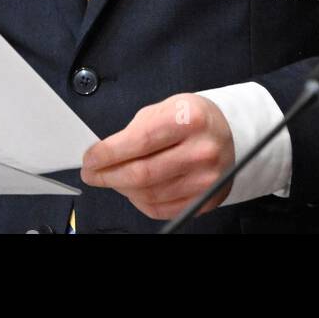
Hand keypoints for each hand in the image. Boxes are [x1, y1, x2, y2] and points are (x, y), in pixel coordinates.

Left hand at [79, 94, 234, 219]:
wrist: (228, 131)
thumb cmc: (191, 117)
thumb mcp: (164, 108)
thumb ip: (135, 130)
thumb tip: (103, 153)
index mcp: (188, 119)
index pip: (139, 142)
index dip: (107, 153)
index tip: (90, 158)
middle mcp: (201, 150)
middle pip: (142, 173)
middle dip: (108, 175)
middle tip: (92, 173)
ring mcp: (206, 178)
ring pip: (150, 194)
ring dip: (123, 189)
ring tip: (114, 178)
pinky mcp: (206, 199)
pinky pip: (163, 209)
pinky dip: (140, 202)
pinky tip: (133, 191)